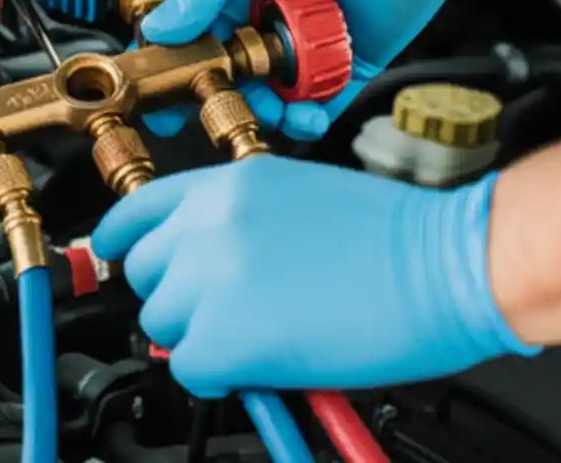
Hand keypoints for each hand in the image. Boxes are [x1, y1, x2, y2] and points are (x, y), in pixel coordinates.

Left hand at [91, 156, 537, 397]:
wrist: (448, 263)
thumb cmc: (398, 235)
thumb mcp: (298, 197)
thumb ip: (234, 225)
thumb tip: (199, 266)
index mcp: (227, 186)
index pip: (134, 210)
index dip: (119, 241)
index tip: (112, 256)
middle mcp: (209, 225)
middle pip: (143, 273)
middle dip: (176, 296)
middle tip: (223, 309)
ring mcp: (212, 280)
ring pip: (162, 324)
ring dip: (199, 336)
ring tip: (257, 333)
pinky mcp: (226, 337)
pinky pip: (190, 370)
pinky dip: (221, 375)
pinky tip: (264, 361)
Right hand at [141, 0, 489, 140]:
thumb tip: (160, 28)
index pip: (198, 35)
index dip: (179, 66)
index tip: (162, 95)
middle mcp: (272, 19)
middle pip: (235, 75)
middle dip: (227, 96)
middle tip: (220, 106)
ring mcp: (310, 44)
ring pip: (276, 96)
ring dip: (271, 111)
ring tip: (276, 109)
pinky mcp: (351, 62)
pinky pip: (323, 101)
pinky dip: (313, 115)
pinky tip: (309, 113)